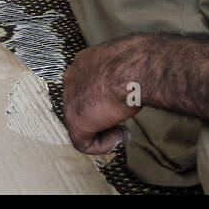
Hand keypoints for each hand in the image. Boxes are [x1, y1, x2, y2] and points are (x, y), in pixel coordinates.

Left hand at [63, 38, 140, 154]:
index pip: (87, 86)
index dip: (106, 99)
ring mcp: (70, 100)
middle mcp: (72, 79)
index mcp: (84, 63)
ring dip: (104, 131)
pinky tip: (120, 135)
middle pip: (82, 104)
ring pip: (81, 125)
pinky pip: (83, 143)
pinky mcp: (75, 121)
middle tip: (123, 119)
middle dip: (102, 116)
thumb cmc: (138, 63)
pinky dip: (103, 145)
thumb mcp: (129, 64)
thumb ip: (123, 73)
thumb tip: (135, 79)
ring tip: (123, 129)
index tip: (123, 102)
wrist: (132, 69)